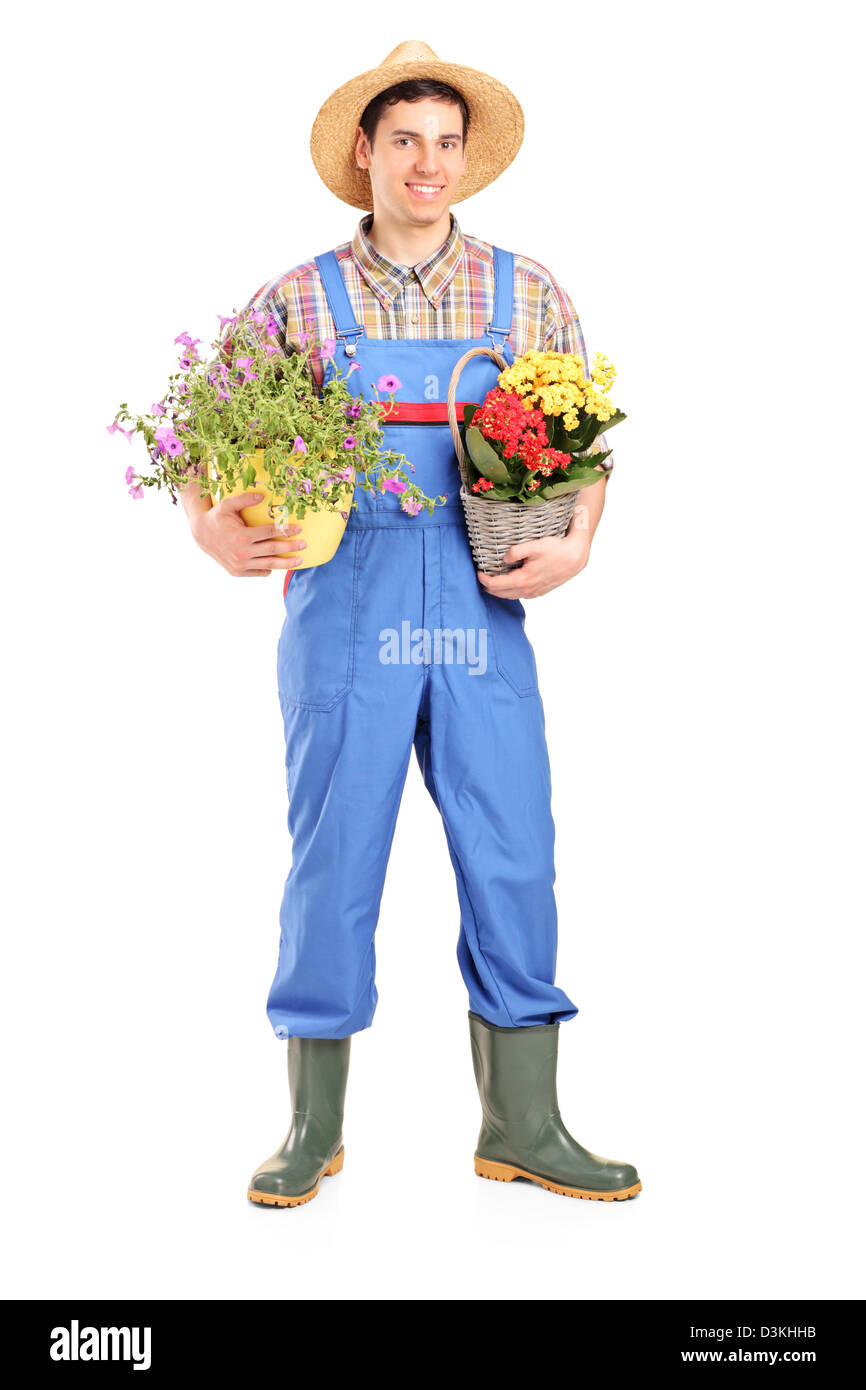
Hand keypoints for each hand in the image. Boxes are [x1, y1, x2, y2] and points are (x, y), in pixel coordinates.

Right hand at [190, 493, 306, 577]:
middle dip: (290, 547)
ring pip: (269, 565)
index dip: (285, 531)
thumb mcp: (228, 505)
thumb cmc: (217, 518)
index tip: (299, 529)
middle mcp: (242, 553)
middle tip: (304, 544)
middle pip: (272, 550)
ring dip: (286, 563)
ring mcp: (240, 565)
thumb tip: (263, 496)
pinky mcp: (238, 572)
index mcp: (241, 536)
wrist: (202, 536)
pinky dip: (270, 568)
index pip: (269, 533)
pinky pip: (260, 571)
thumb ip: (245, 499)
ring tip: (299, 560)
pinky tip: (278, 563)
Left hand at [477, 529, 590, 598]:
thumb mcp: (534, 546)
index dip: (484, 580)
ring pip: (511, 596)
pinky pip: (520, 595)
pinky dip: (511, 592)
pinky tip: (509, 584)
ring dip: (499, 591)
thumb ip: (515, 552)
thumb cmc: (556, 549)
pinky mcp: (540, 592)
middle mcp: (527, 590)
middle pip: (501, 594)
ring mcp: (534, 592)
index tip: (478, 572)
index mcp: (523, 580)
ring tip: (492, 582)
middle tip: (481, 578)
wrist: (575, 557)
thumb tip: (503, 559)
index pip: (496, 585)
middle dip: (489, 587)